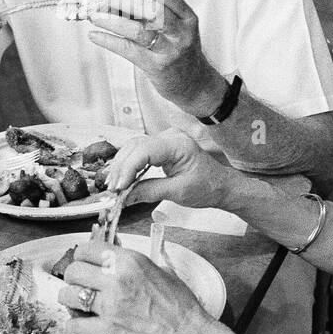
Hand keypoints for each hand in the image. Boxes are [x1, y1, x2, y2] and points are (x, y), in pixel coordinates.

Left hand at [60, 238, 211, 333]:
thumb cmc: (179, 304)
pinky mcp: (108, 330)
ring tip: (78, 304)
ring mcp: (111, 306)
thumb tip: (113, 256)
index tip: (84, 264)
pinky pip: (74, 325)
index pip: (87, 249)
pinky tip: (82, 324)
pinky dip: (74, 325)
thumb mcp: (159, 269)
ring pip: (68, 295)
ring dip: (70, 300)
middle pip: (74, 271)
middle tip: (80, 285)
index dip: (82, 256)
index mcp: (129, 261)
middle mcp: (117, 280)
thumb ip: (132, 262)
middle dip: (73, 278)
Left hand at [88, 0, 225, 115]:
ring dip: (112, 20)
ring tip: (94, 15)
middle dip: (124, 0)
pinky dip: (108, 41)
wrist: (194, 84)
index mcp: (187, 17)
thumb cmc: (179, 52)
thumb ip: (153, 14)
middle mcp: (182, 32)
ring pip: (138, 31)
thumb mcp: (176, 29)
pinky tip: (95, 35)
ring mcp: (170, 50)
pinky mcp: (157, 66)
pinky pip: (128, 50)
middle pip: (152, 9)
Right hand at [104, 128, 237, 211]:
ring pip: (133, 148)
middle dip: (120, 168)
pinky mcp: (160, 147)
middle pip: (134, 146)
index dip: (128, 167)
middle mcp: (170, 137)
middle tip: (112, 189)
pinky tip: (122, 179)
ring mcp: (164, 140)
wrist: (220, 185)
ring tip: (114, 186)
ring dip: (121, 167)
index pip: (144, 150)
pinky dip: (128, 165)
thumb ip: (149, 192)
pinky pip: (138, 152)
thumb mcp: (178, 193)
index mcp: (178, 144)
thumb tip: (125, 196)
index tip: (118, 186)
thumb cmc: (207, 187)